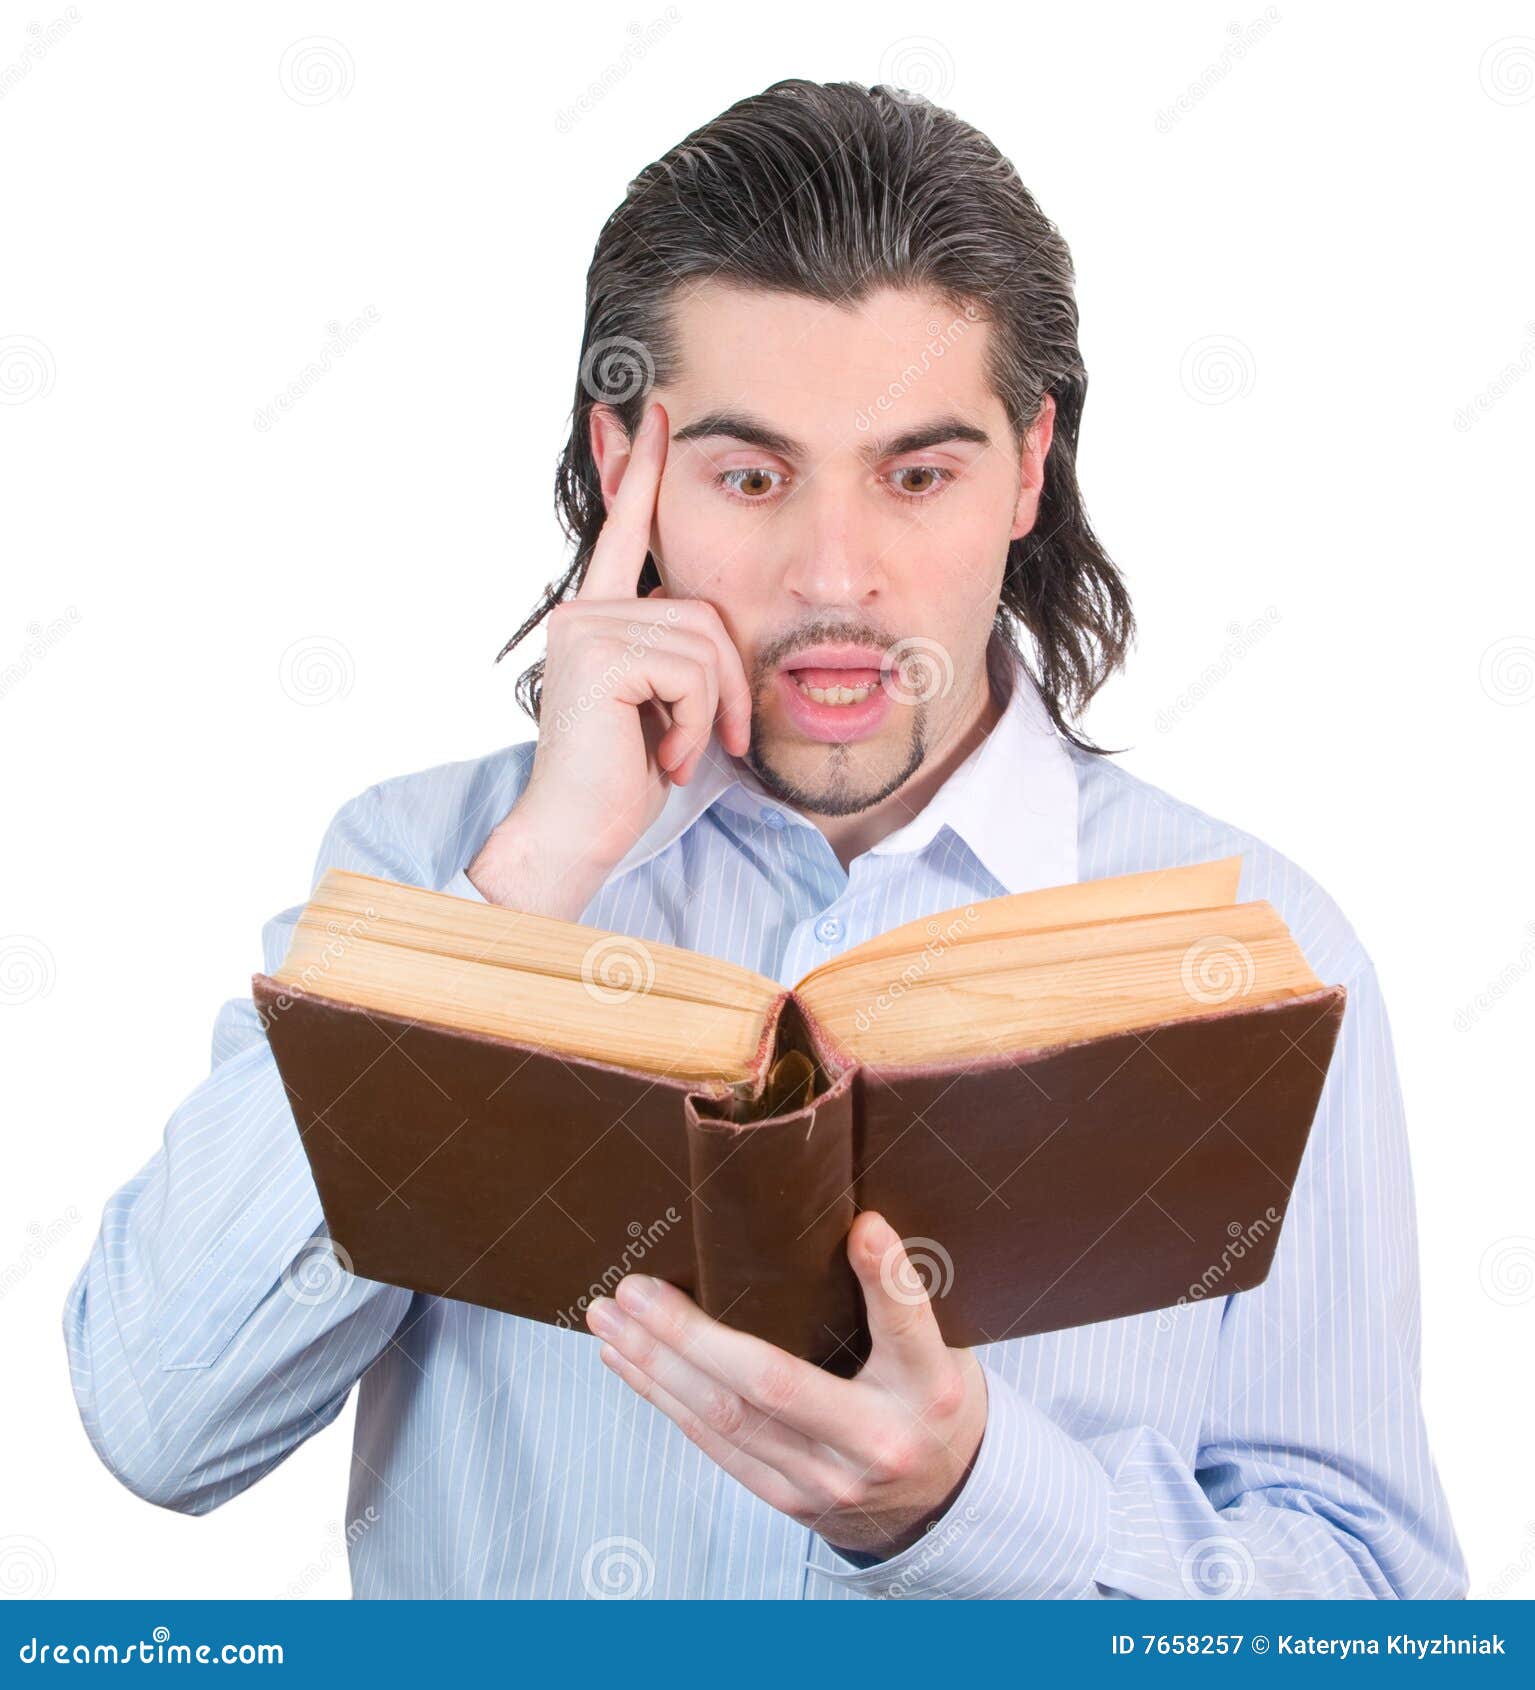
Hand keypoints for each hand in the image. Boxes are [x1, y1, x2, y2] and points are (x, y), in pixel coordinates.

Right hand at [469, 399, 752, 917]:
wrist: (579, 832)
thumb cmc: (624, 779)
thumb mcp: (662, 704)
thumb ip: (675, 652)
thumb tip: (707, 620)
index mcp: (598, 617)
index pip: (625, 532)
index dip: (640, 472)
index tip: (649, 408)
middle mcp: (584, 610)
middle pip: (706, 612)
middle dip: (727, 685)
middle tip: (719, 743)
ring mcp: (586, 626)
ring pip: (706, 642)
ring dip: (712, 713)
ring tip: (677, 754)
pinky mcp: (599, 653)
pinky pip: (691, 671)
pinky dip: (695, 725)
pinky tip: (662, 756)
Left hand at [583, 1211, 988, 1558]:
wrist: (946, 1503)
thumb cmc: (931, 1402)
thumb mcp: (940, 1345)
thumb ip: (897, 1299)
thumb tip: (854, 1220)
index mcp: (929, 1387)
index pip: (908, 1325)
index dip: (886, 1276)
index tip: (864, 1227)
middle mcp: (877, 1441)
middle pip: (774, 1384)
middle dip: (691, 1335)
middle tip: (636, 1289)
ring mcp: (827, 1479)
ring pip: (726, 1418)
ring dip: (656, 1364)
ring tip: (612, 1318)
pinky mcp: (789, 1499)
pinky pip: (717, 1445)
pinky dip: (667, 1399)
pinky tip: (630, 1363)